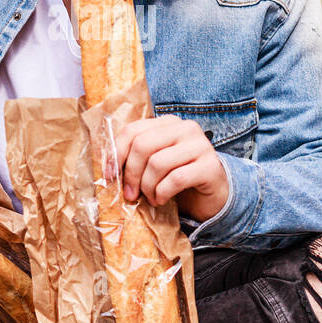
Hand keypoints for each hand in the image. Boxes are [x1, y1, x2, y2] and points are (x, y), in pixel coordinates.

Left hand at [113, 115, 229, 221]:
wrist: (213, 193)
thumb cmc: (179, 176)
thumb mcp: (155, 162)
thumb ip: (136, 158)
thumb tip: (108, 169)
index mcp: (168, 123)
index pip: (133, 130)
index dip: (116, 153)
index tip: (109, 175)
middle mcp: (185, 128)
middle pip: (143, 145)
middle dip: (131, 174)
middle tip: (130, 194)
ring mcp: (200, 145)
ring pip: (157, 163)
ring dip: (148, 187)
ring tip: (150, 198)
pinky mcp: (210, 166)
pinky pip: (175, 179)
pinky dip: (162, 193)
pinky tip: (162, 200)